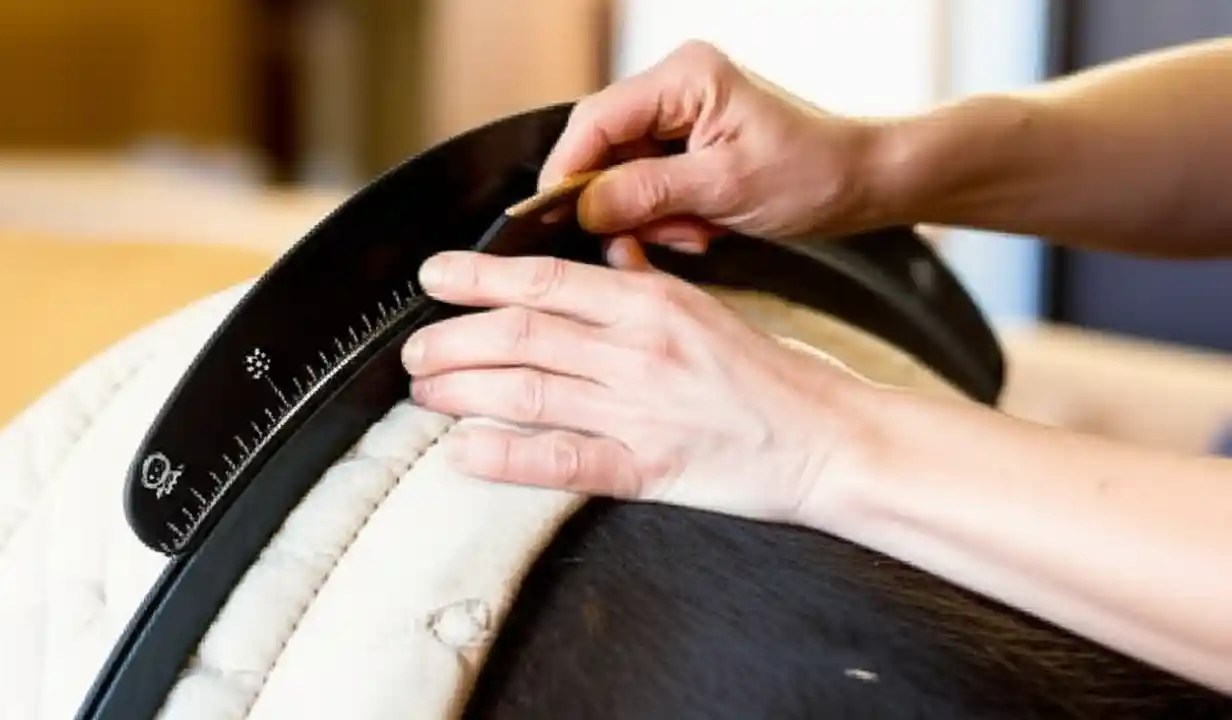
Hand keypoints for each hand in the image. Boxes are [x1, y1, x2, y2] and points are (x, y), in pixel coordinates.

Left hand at [401, 250, 878, 525]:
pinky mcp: (647, 469)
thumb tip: (601, 259)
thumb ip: (645, 284)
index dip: (478, 277)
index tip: (435, 276)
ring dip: (462, 389)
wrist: (826, 437)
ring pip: (527, 391)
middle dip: (452, 340)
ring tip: (423, 391)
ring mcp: (639, 412)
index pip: (545, 281)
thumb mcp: (706, 308)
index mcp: (652, 304)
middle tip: (414, 350)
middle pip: (521, 336)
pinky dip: (506, 455)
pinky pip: (561, 460)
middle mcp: (638, 352)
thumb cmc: (768, 375)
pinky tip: (464, 451)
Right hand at [540, 40, 891, 267]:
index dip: (569, 171)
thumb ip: (649, 192)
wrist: (863, 184)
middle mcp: (675, 89)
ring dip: (648, 217)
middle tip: (644, 242)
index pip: (597, 120)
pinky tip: (699, 229)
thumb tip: (585, 205)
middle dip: (619, 204)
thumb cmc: (814, 173)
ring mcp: (681, 117)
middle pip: (604, 149)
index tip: (554, 217)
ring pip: (623, 175)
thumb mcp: (727, 187)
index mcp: (685, 78)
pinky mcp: (688, 147)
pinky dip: (666, 218)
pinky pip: (648, 187)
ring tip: (694, 234)